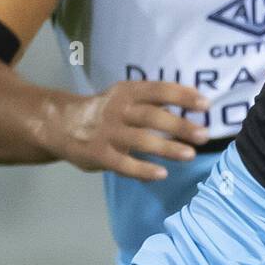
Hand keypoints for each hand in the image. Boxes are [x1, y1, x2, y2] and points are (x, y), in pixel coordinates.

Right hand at [54, 81, 209, 180]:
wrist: (59, 124)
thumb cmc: (107, 111)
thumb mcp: (126, 97)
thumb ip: (155, 100)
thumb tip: (197, 105)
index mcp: (127, 92)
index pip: (158, 90)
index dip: (182, 96)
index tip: (205, 104)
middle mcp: (117, 110)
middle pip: (152, 116)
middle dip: (180, 126)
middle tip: (204, 135)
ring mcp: (107, 133)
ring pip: (140, 140)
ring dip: (167, 148)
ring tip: (190, 155)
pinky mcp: (98, 155)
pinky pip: (123, 164)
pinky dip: (143, 169)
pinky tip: (162, 174)